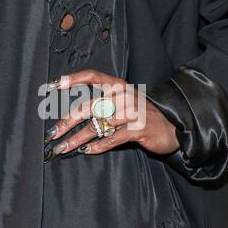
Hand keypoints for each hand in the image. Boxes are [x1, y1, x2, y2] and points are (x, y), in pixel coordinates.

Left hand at [45, 69, 179, 158]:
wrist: (175, 126)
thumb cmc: (142, 114)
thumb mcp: (124, 102)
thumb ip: (103, 103)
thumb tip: (72, 115)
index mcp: (118, 85)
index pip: (93, 76)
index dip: (73, 79)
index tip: (54, 84)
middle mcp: (124, 96)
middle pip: (89, 106)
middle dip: (67, 121)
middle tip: (53, 133)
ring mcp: (132, 112)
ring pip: (98, 125)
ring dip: (77, 138)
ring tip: (64, 148)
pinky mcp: (139, 129)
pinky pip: (112, 138)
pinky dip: (98, 146)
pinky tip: (87, 151)